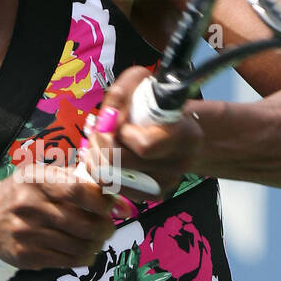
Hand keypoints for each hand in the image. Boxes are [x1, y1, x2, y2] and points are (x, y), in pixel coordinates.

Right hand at [0, 163, 117, 269]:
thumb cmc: (25, 195)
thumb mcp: (42, 176)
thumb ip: (76, 180)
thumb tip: (117, 197)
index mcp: (35, 180)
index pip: (79, 191)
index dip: (102, 200)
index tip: (109, 204)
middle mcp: (28, 206)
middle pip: (83, 223)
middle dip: (104, 227)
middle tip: (108, 227)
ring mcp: (26, 233)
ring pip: (79, 245)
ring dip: (96, 245)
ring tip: (98, 240)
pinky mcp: (26, 255)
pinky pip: (68, 261)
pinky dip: (84, 258)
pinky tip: (85, 252)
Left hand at [84, 66, 203, 199]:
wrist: (173, 127)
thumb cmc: (154, 103)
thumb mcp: (140, 84)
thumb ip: (121, 95)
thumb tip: (106, 119)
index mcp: (185, 136)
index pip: (145, 146)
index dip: (123, 133)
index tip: (119, 121)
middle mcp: (180, 164)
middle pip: (123, 165)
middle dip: (100, 145)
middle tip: (96, 132)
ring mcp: (166, 183)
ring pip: (114, 181)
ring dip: (95, 160)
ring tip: (95, 144)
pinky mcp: (152, 195)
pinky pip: (115, 190)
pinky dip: (101, 173)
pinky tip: (101, 158)